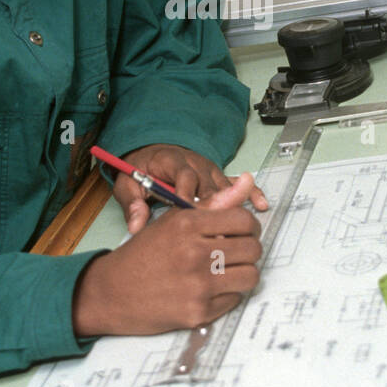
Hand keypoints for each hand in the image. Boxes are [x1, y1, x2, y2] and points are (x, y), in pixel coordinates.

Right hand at [73, 172, 262, 335]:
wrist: (112, 292)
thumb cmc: (144, 254)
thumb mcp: (174, 220)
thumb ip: (214, 202)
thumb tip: (248, 180)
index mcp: (188, 225)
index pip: (244, 220)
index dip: (249, 225)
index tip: (243, 231)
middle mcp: (194, 253)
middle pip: (253, 248)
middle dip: (249, 249)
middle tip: (236, 251)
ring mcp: (198, 285)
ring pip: (250, 276)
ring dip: (243, 272)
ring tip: (227, 270)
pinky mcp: (198, 312)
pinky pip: (235, 299)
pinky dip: (227, 294)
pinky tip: (210, 288)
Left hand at [111, 143, 268, 233]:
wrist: (151, 152)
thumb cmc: (140, 170)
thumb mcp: (127, 184)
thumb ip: (132, 203)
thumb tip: (136, 225)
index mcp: (171, 160)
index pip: (184, 176)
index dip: (188, 196)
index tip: (189, 216)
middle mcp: (194, 162)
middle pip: (208, 185)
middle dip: (213, 209)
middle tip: (216, 233)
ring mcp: (209, 169)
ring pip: (223, 188)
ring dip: (231, 208)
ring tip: (238, 230)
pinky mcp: (217, 176)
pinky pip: (236, 183)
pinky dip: (249, 192)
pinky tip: (260, 204)